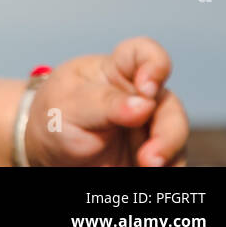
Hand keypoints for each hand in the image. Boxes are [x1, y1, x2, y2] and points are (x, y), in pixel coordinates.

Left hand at [25, 36, 187, 166]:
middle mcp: (139, 95)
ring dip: (168, 153)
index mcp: (115, 71)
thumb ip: (104, 103)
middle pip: (168, 104)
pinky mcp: (153, 151)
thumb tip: (146, 104)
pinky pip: (172, 160)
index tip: (146, 89)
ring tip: (147, 167)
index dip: (155, 63)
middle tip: (150, 158)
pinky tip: (150, 173)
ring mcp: (148, 124)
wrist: (49, 154)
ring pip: (175, 135)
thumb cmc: (55, 118)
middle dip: (167, 132)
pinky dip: (168, 167)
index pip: (143, 53)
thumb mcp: (69, 107)